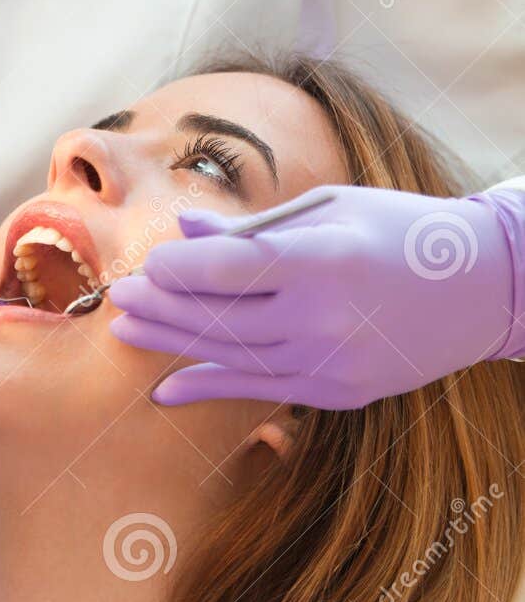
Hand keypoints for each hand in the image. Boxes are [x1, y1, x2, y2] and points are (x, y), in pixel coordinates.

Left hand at [108, 185, 516, 409]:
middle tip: (119, 299)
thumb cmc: (398, 229)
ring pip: (232, 357)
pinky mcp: (338, 392)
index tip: (146, 264)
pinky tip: (167, 386)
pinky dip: (209, 387)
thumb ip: (254, 228)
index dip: (177, 269)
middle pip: (220, 316)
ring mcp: (331, 361)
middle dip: (162, 307)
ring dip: (173, 345)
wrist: (482, 286)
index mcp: (322, 257)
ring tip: (126, 332)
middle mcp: (324, 316)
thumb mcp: (329, 209)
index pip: (228, 267)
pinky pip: (260, 392)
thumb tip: (185, 229)